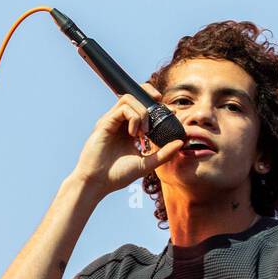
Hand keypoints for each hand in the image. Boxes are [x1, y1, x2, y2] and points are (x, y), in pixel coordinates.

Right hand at [70, 83, 182, 198]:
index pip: (143, 107)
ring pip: (130, 99)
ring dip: (142, 112)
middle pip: (135, 94)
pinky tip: (133, 134)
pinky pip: (123, 108)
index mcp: (129, 130)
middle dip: (150, 95)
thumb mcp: (145, 164)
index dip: (158, 105)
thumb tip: (180, 142)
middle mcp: (120, 122)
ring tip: (144, 132)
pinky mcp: (105, 123)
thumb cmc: (116, 176)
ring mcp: (111, 121)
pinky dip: (134, 117)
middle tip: (161, 106)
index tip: (171, 113)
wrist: (96, 184)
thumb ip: (163, 154)